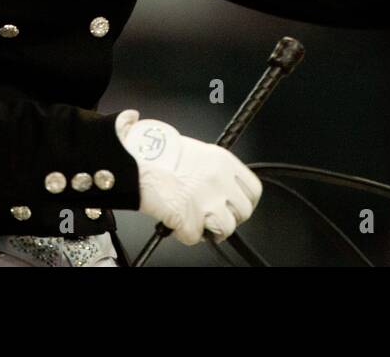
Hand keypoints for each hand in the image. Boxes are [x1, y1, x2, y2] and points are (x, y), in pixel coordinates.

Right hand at [115, 109, 261, 245]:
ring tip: (195, 220)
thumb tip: (223, 186)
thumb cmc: (158, 154)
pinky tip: (177, 220)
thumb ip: (215, 169)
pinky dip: (185, 233)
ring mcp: (208, 202)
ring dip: (210, 229)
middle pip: (243, 212)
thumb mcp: (197, 151)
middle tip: (213, 215)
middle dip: (229, 217)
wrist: (136, 162)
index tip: (238, 206)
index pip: (253, 190)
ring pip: (225, 229)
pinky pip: (195, 237)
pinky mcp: (191, 221)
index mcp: (223, 162)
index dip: (245, 201)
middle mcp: (220, 182)